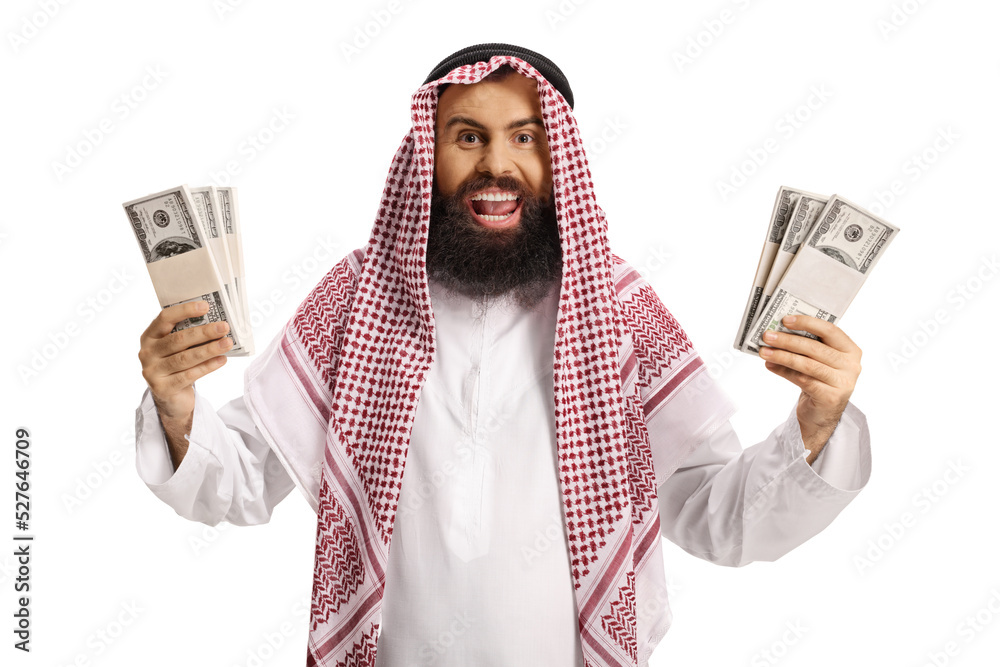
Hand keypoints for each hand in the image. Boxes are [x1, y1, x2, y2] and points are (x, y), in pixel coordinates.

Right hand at [138, 301, 232, 466]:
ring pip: (185, 358)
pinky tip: (222, 360)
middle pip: (179, 339)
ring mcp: (153, 371)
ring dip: (209, 349)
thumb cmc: (177, 365)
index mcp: (149, 336)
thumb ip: (189, 335)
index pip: (164, 318)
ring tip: (227, 343)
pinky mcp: (163, 388)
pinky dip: (208, 366)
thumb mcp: (178, 348)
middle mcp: (147, 353)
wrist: (170, 399)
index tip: (206, 306)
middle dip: (204, 332)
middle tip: (224, 327)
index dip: (185, 311)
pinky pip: (189, 375)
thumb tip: (217, 322)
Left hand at [758, 315, 861, 461]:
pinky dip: (783, 371)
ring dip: (782, 356)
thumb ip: (806, 346)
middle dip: (787, 340)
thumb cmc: (819, 380)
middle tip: (767, 336)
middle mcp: (851, 365)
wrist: (823, 414)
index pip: (829, 330)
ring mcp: (843, 382)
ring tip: (764, 351)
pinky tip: (770, 366)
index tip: (785, 320)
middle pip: (815, 348)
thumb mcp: (818, 360)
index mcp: (850, 350)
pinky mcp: (830, 397)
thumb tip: (777, 332)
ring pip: (807, 364)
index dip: (807, 323)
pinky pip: (803, 380)